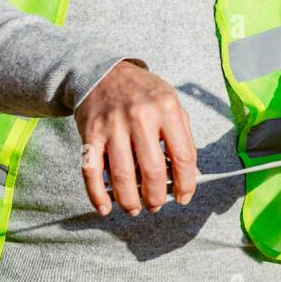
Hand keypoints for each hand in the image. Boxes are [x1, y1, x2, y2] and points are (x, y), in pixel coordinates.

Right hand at [74, 61, 197, 216]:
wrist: (103, 72)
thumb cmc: (143, 93)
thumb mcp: (171, 103)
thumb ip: (182, 137)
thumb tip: (190, 176)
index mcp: (167, 108)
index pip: (182, 156)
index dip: (185, 183)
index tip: (184, 197)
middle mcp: (140, 117)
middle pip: (152, 170)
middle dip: (157, 197)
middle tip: (157, 206)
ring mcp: (113, 125)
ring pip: (122, 175)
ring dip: (130, 201)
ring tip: (135, 209)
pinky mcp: (90, 133)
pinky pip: (91, 171)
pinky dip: (97, 195)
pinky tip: (105, 208)